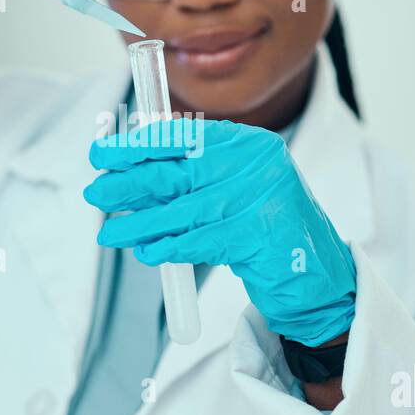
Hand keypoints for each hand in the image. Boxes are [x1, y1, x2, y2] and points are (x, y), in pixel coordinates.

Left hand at [84, 119, 356, 346]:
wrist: (319, 279)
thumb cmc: (265, 231)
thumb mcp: (232, 193)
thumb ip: (191, 178)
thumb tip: (127, 170)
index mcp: (249, 144)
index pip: (184, 136)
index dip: (138, 145)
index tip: (104, 154)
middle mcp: (258, 164)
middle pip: (179, 170)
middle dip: (129, 182)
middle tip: (95, 192)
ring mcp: (263, 198)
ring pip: (184, 210)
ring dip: (140, 223)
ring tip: (109, 233)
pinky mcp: (262, 236)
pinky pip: (202, 241)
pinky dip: (169, 247)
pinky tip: (147, 251)